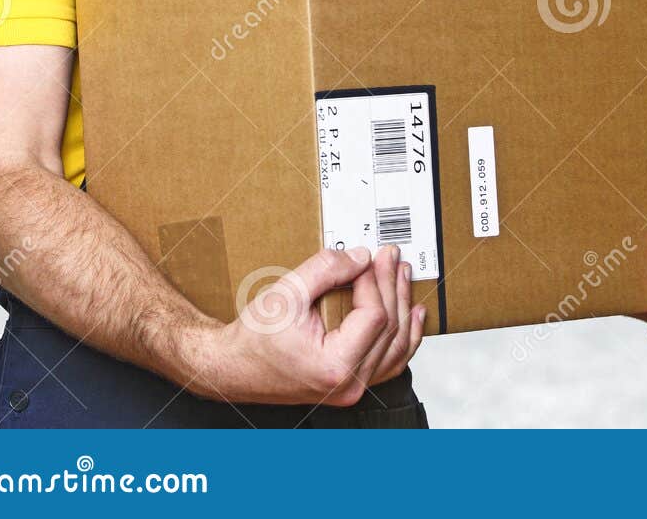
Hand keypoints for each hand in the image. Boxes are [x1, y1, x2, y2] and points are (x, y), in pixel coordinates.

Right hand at [187, 244, 425, 405]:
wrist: (232, 367)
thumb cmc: (253, 338)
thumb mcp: (286, 293)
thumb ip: (327, 269)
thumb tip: (363, 257)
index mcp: (334, 367)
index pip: (375, 316)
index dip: (375, 281)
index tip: (371, 257)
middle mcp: (348, 385)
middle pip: (390, 329)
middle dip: (393, 287)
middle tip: (393, 256)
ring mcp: (351, 390)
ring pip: (396, 347)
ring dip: (405, 308)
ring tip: (404, 277)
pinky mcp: (350, 386)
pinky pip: (389, 363)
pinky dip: (405, 337)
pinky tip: (414, 316)